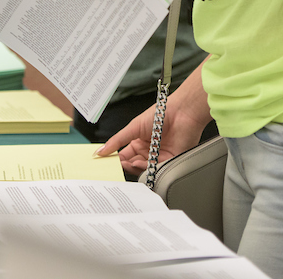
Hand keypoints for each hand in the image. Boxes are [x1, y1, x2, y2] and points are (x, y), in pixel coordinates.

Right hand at [96, 69, 210, 175]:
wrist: (182, 112)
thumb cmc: (159, 114)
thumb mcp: (133, 127)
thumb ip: (117, 140)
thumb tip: (100, 151)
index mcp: (138, 143)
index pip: (123, 157)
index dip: (115, 161)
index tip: (106, 164)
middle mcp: (148, 152)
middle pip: (132, 166)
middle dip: (124, 167)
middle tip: (116, 168)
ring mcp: (158, 157)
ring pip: (143, 170)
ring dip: (136, 168)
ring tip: (132, 162)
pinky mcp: (170, 162)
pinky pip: (157, 171)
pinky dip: (148, 170)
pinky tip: (144, 163)